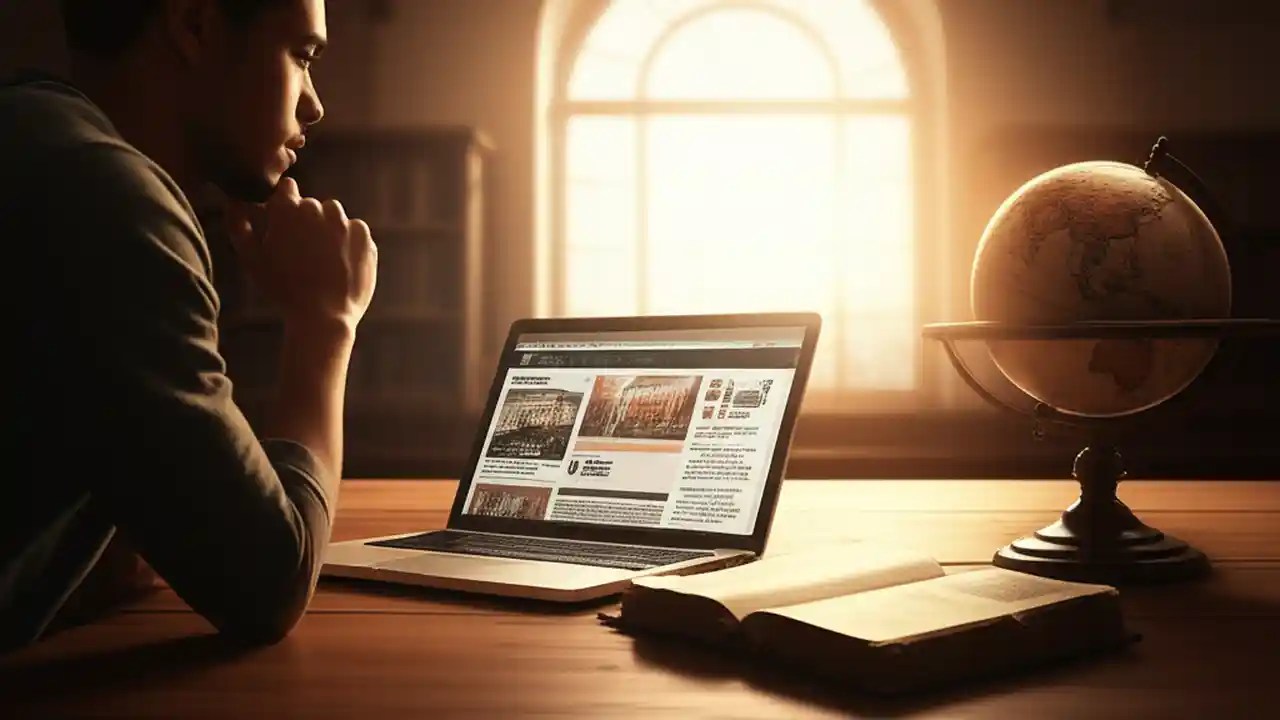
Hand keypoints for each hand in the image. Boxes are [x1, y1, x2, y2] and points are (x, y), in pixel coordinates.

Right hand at [226, 177, 376, 331]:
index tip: (285, 222)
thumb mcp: (251, 259)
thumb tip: (232, 202)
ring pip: (334, 215)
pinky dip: (349, 241)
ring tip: (322, 259)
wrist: (323, 316)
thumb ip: (238, 225)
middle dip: (307, 221)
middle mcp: (316, 208)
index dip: (285, 204)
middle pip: (311, 205)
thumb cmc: (282, 289)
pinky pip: (355, 230)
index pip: (287, 188)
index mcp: (287, 209)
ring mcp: (343, 221)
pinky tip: (341, 263)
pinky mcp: (363, 236)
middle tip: (303, 251)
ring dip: (329, 228)